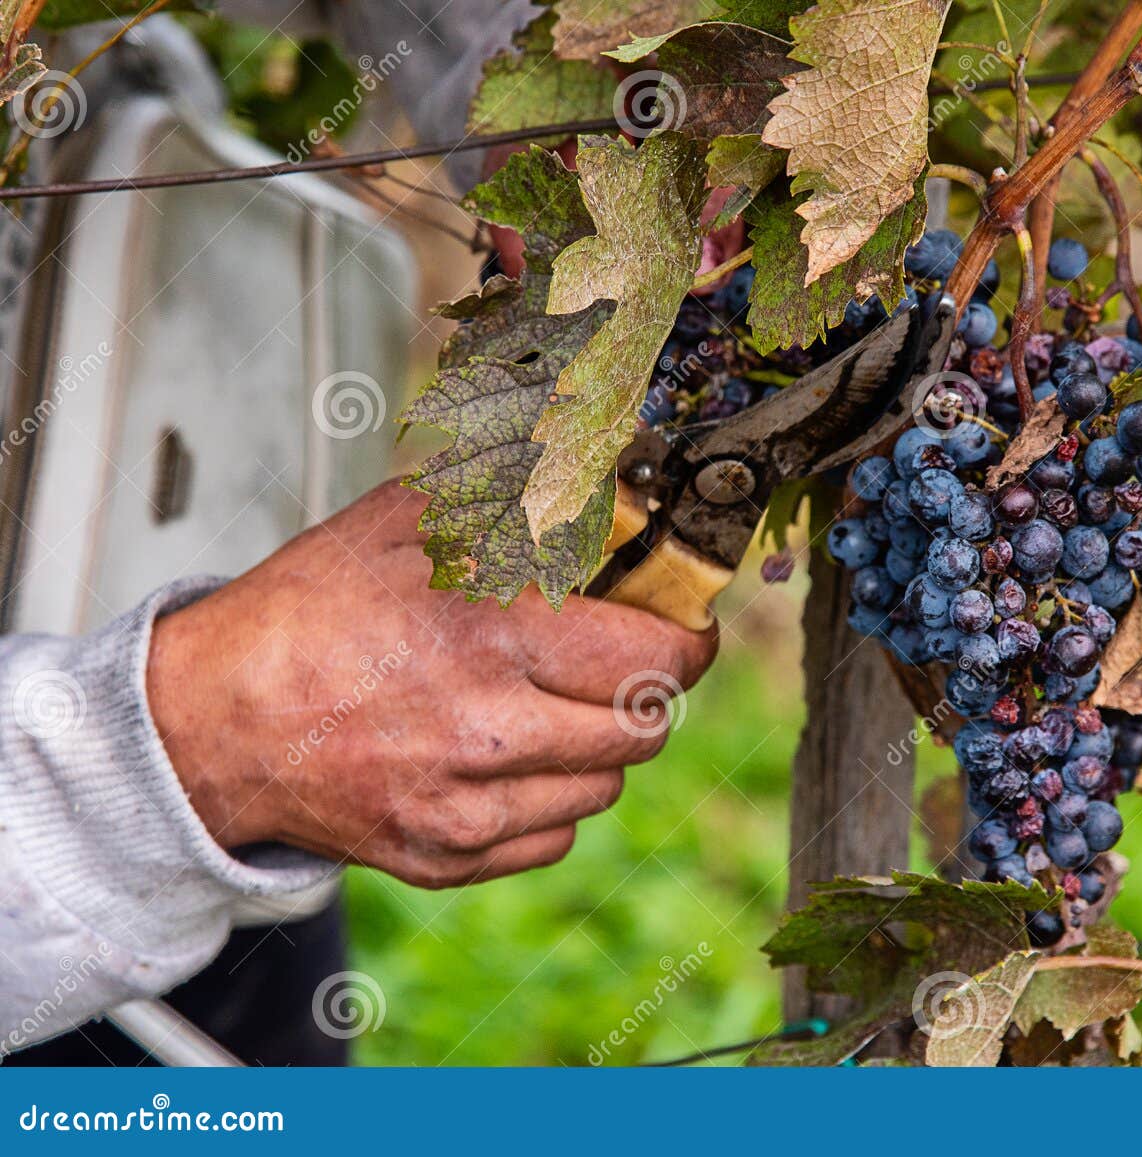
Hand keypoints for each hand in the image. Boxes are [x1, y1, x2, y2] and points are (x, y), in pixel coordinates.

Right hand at [146, 481, 716, 887]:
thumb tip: (614, 475)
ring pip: (605, 785)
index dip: (687, 639)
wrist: (212, 719)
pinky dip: (546, 798)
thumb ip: (519, 497)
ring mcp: (469, 804)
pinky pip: (554, 836)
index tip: (681, 626)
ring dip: (593, 743)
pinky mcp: (447, 857)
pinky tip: (498, 756)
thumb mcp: (409, 520)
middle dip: (645, 688)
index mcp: (492, 631)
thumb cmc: (310, 613)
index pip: (658, 657)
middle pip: (644, 727)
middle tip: (615, 661)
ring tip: (540, 704)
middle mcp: (490, 727)